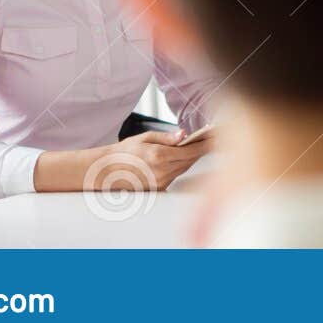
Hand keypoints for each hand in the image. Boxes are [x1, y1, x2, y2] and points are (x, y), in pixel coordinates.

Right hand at [96, 130, 214, 190]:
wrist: (108, 170)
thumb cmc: (125, 151)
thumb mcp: (145, 138)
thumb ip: (166, 137)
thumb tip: (183, 135)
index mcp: (159, 156)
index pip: (191, 151)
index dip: (204, 144)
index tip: (214, 137)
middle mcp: (162, 171)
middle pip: (190, 160)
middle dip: (201, 150)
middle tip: (211, 138)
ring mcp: (161, 181)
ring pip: (184, 168)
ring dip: (192, 158)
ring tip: (200, 146)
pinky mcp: (159, 188)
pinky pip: (176, 175)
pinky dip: (181, 166)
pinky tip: (184, 158)